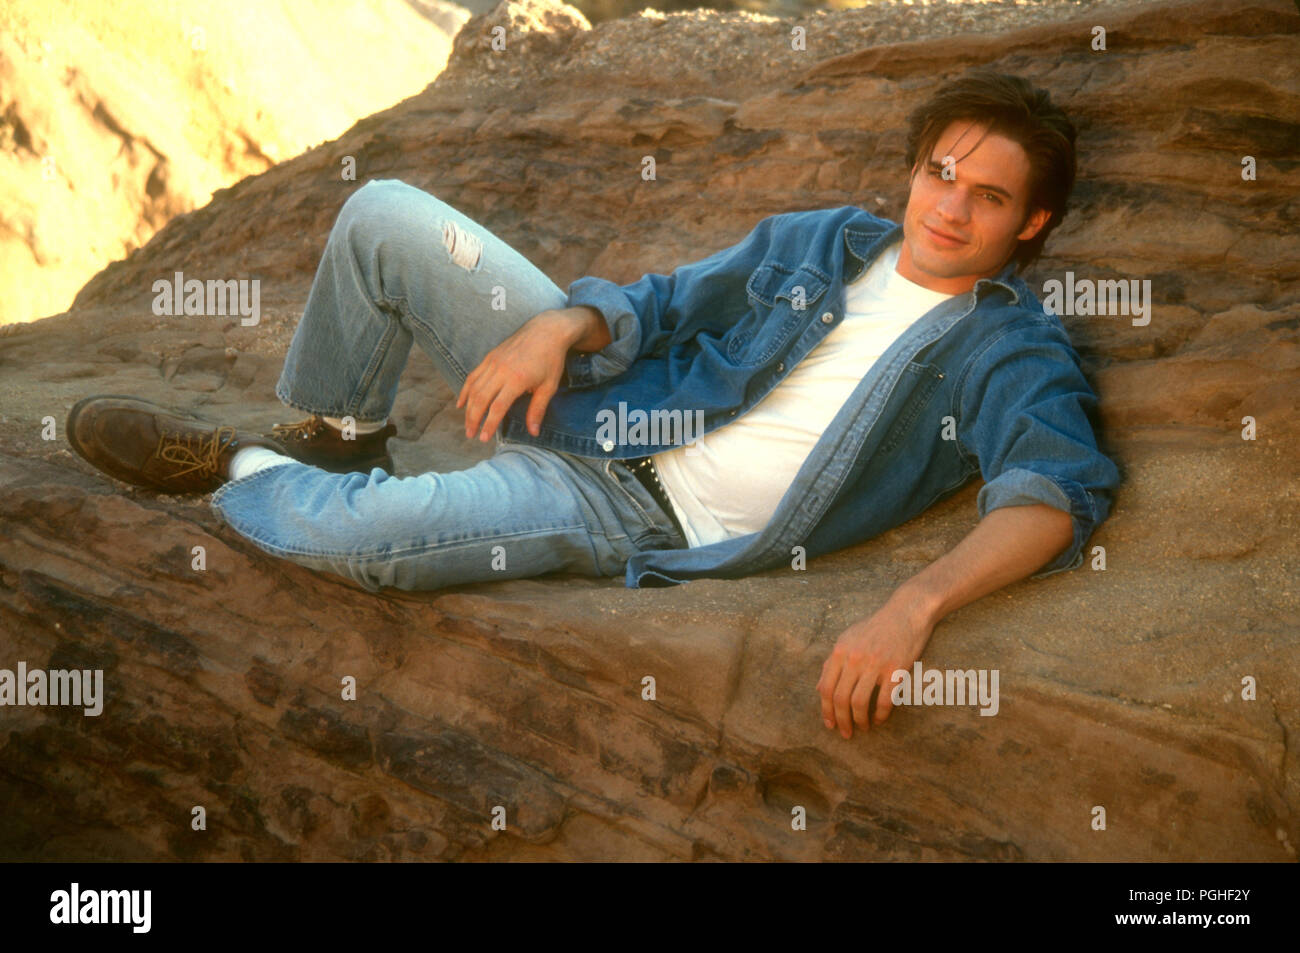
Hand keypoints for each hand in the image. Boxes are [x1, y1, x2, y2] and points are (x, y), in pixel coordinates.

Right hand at [456, 308, 594, 441]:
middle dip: (473, 419)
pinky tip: (461, 403)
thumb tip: (533, 432)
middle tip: (471, 435)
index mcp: (517, 380)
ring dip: (468, 408)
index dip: (489, 425)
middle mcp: (501, 371)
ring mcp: (493, 362)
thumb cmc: (551, 360)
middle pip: (480, 399)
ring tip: (467, 424)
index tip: (484, 438)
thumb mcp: (549, 387)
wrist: (546, 330)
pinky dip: (465, 390)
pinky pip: (473, 376)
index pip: (497, 408)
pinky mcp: (490, 357)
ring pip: (474, 388)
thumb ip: (537, 410)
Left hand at [816, 588, 936, 738]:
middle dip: (841, 721)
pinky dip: (880, 715)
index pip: (826, 688)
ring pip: (859, 703)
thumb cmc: (876, 627)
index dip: (826, 710)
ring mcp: (874, 664)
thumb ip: (833, 661)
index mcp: (840, 651)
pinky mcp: (895, 670)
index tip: (830, 724)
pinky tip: (880, 720)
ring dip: (859, 721)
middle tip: (846, 733)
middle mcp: (854, 658)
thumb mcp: (848, 638)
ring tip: (863, 728)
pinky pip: (884, 701)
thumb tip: (819, 687)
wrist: (907, 612)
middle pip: (840, 699)